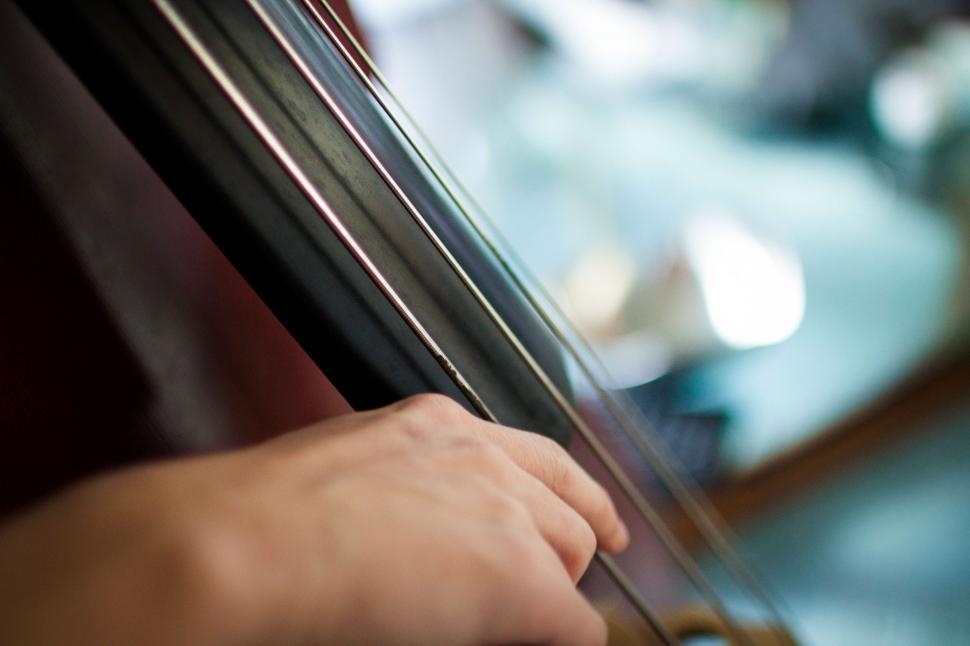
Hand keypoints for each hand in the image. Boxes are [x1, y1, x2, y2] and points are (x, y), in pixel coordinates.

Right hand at [0, 394, 627, 645]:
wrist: (243, 544)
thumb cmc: (257, 521)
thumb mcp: (345, 477)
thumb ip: (405, 492)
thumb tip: (424, 535)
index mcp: (436, 425)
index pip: (533, 457)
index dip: (571, 496)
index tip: (593, 523)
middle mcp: (483, 457)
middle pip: (567, 509)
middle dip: (562, 550)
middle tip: (552, 590)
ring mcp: (507, 514)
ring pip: (573, 561)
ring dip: (552, 595)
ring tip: (509, 622)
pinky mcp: (520, 579)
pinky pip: (575, 626)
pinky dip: (555, 638)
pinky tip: (522, 640)